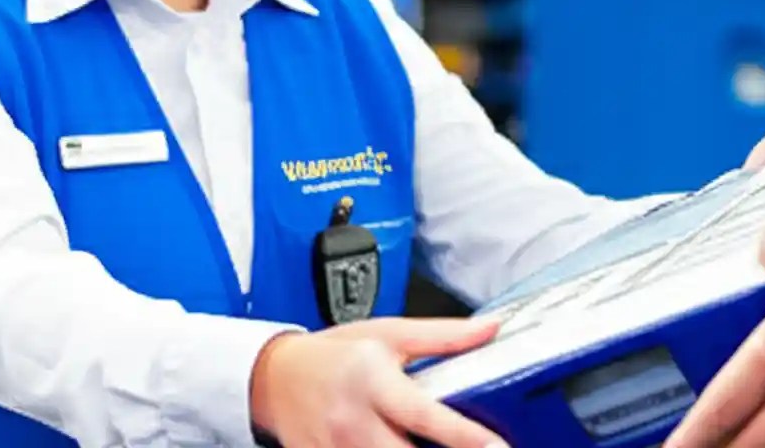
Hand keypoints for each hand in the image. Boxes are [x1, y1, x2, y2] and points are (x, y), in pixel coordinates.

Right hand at [250, 317, 507, 447]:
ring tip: (430, 443)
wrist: (274, 377)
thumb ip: (442, 336)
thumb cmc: (335, 353)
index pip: (426, 415)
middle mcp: (353, 422)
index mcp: (373, 381)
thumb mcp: (388, 333)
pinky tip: (399, 445)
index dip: (465, 437)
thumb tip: (490, 328)